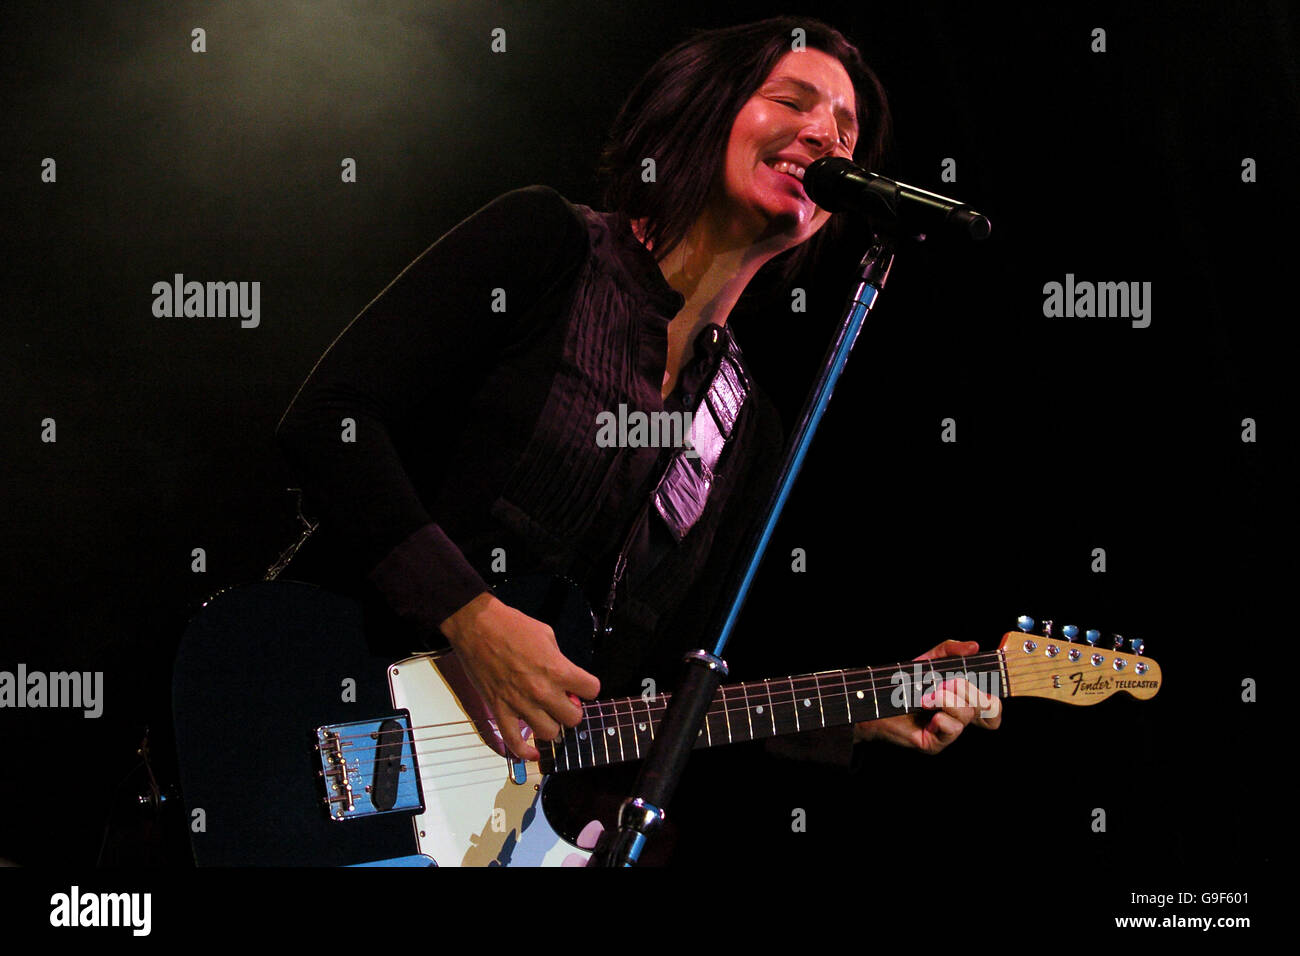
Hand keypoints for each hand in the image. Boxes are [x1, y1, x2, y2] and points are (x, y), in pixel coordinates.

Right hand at [440, 592, 600, 760]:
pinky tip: (532, 753)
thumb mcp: (547, 635)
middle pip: (573, 718)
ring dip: (551, 725)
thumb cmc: (511, 626)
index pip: (592, 690)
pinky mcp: (500, 710)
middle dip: (571, 709)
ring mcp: (520, 704)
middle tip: (563, 701)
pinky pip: (514, 743)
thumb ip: (561, 660)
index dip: (587, 687)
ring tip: (545, 714)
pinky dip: (524, 752)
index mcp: (558, 669)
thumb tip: (567, 679)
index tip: (581, 686)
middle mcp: (542, 691)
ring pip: (549, 733)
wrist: (477, 625)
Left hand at [853, 640, 1001, 754]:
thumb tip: (974, 646)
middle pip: (987, 707)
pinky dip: (941, 716)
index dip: (998, 698)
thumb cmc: (901, 683)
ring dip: (947, 699)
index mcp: (962, 700)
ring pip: (967, 715)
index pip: (993, 706)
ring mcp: (948, 731)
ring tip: (926, 695)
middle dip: (968, 688)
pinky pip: (951, 729)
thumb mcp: (928, 660)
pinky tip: (925, 708)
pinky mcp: (935, 742)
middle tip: (946, 682)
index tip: (993, 685)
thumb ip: (951, 650)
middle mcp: (958, 717)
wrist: (873, 699)